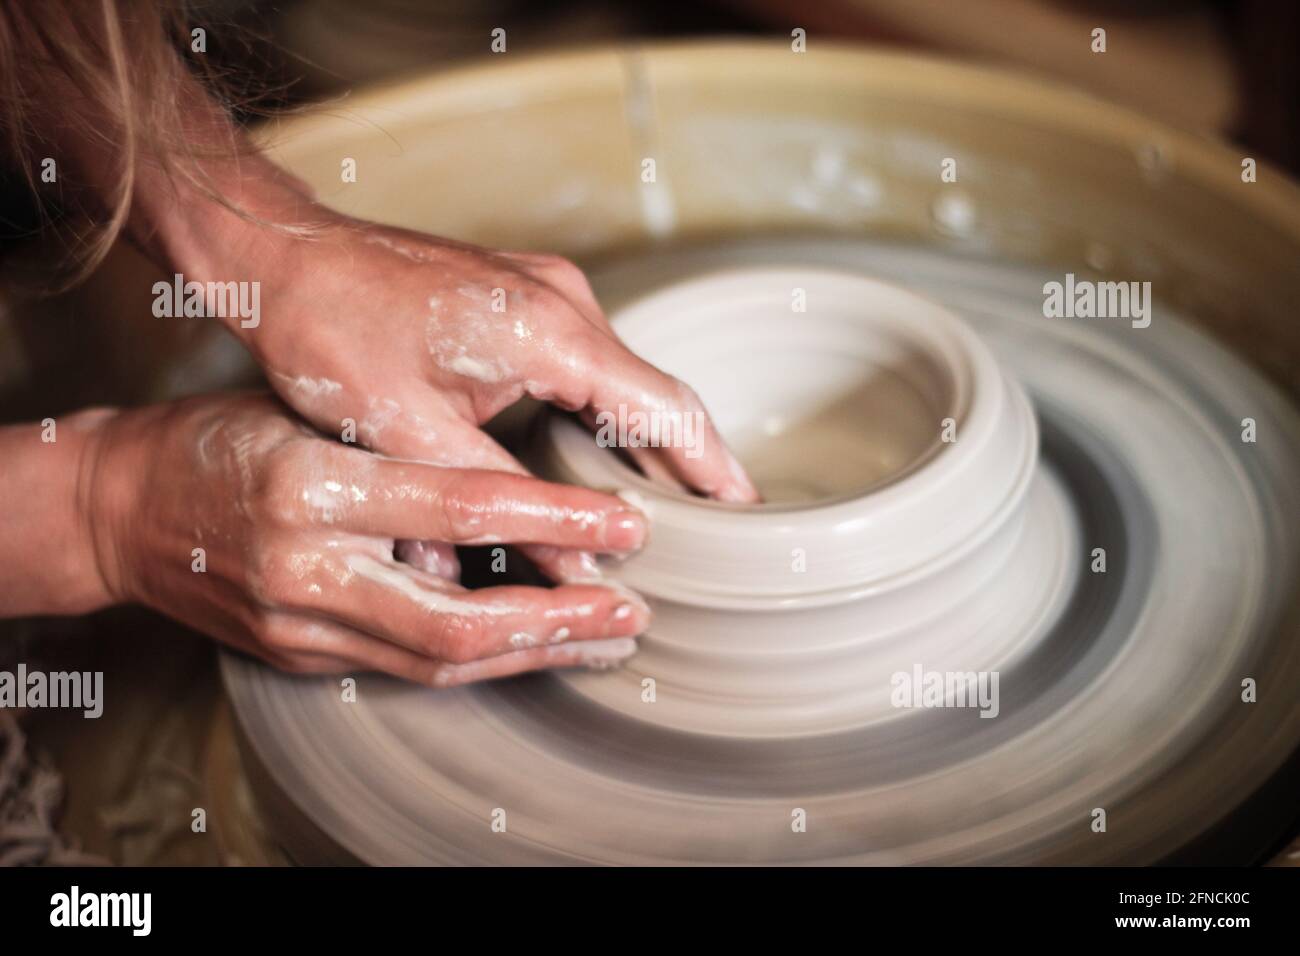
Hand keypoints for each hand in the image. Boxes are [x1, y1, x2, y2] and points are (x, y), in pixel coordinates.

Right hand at [86, 394, 652, 685]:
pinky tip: (531, 650)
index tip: (625, 524)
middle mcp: (306, 567)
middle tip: (633, 611)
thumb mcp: (312, 417)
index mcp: (313, 484)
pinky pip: (406, 671)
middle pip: (458, 616)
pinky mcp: (299, 658)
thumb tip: (521, 485)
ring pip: (438, 659)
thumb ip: (406, 454)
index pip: (461, 507)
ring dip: (531, 654)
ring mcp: (298, 626)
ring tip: (603, 640)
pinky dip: (479, 662)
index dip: (554, 520)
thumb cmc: (222, 440)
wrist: (124, 510)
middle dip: (558, 620)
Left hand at [205, 207, 758, 580]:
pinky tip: (613, 461)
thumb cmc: (331, 334)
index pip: (665, 410)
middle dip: (695, 464)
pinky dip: (614, 414)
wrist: (284, 256)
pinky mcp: (526, 295)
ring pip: (628, 378)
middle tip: (724, 529)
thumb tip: (568, 567)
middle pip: (658, 394)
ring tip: (678, 510)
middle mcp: (564, 300)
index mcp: (548, 331)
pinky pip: (594, 361)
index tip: (748, 517)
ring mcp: (548, 290)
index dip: (713, 470)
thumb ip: (498, 504)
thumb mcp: (413, 434)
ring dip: (653, 442)